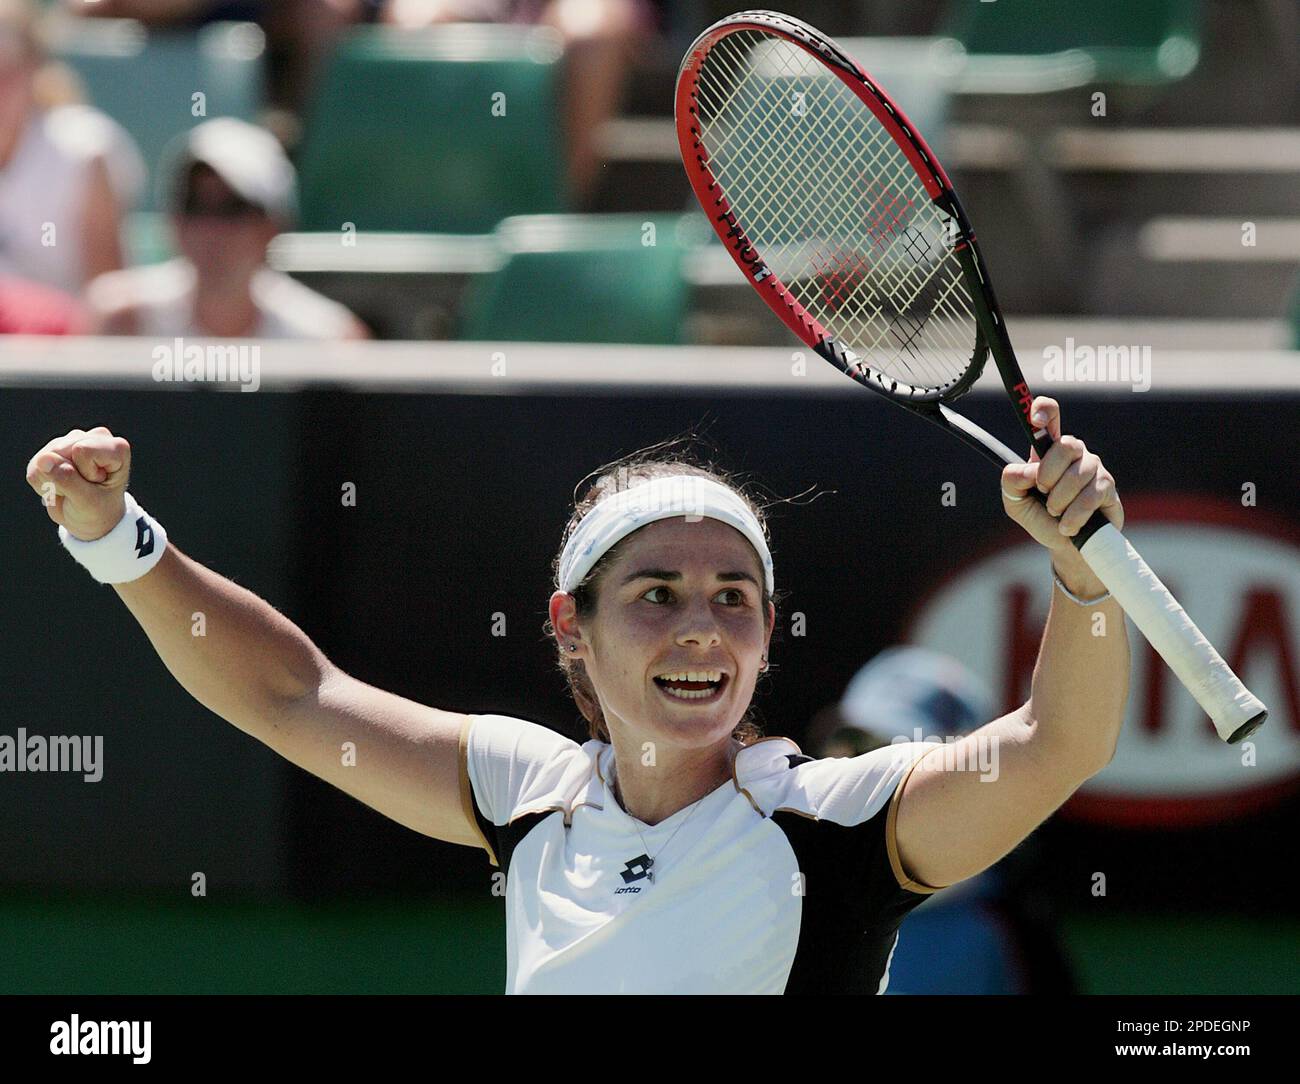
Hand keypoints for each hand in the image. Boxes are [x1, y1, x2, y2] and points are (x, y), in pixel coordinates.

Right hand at [25, 427, 131, 541]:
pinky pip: (34, 466)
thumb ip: (67, 480)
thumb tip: (43, 459)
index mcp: (116, 448)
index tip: (97, 484)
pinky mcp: (53, 449)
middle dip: (65, 477)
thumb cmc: (98, 510)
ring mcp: (73, 440)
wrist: (90, 520)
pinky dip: (43, 483)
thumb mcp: (87, 501)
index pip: (83, 449)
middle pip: (60, 450)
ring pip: (44, 458)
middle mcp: (95, 438)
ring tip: (71, 489)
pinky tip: (59, 487)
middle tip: (82, 489)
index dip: (85, 473)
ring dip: (53, 481)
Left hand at [1000, 397, 1123, 592]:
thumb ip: (1012, 482)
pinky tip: (1068, 526)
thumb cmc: (1042, 519)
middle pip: (1066, 445)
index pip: (1050, 416)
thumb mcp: (1015, 502)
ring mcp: (1093, 468)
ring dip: (1059, 501)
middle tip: (1043, 492)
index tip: (1035, 418)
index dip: (1044, 410)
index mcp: (1047, 451)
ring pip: (1077, 474)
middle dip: (1048, 475)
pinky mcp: (1108, 487)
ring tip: (1055, 514)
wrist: (1067, 548)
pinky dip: (1073, 516)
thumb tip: (1029, 470)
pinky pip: (1091, 495)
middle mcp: (1073, 453)